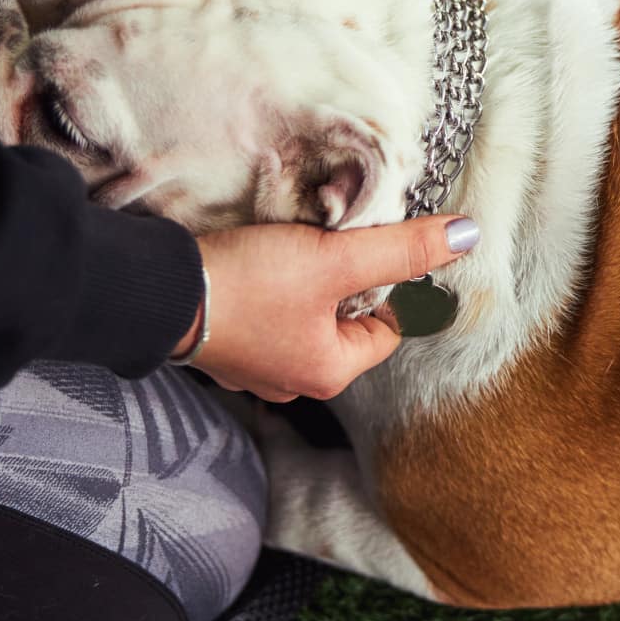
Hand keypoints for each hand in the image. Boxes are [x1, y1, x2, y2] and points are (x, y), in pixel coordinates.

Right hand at [173, 214, 479, 400]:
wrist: (154, 290)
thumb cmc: (248, 284)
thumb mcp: (335, 259)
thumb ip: (400, 250)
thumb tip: (466, 238)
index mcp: (330, 373)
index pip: (389, 328)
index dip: (388, 283)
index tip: (369, 248)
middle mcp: (294, 381)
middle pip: (347, 322)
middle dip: (345, 281)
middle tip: (331, 243)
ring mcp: (255, 366)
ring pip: (306, 316)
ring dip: (307, 282)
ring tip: (295, 249)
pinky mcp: (224, 342)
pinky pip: (267, 315)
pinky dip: (271, 289)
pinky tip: (260, 263)